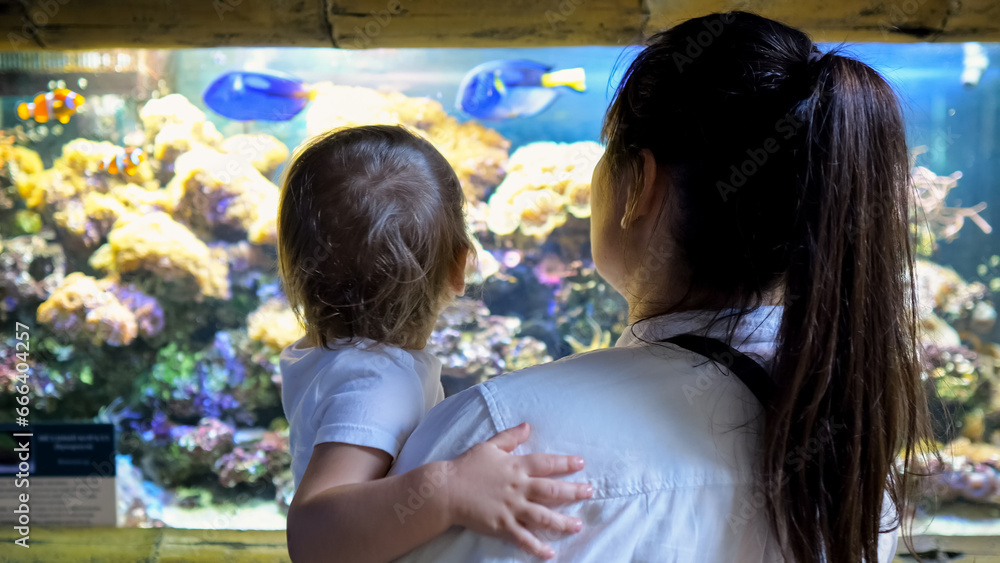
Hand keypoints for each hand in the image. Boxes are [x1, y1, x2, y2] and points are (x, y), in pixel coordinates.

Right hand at [442, 422, 592, 559]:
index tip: (581, 463)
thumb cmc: (466, 466)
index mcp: (516, 466)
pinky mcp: (502, 525)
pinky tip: (550, 553)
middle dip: (573, 491)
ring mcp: (512, 508)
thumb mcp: (489, 446)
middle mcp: (518, 487)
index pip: (546, 463)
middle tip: (590, 492)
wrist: (445, 490)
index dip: (565, 463)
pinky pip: (523, 538)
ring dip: (563, 522)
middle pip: (552, 490)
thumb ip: (510, 437)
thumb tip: (527, 426)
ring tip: (578, 525)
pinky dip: (537, 547)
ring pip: (544, 516)